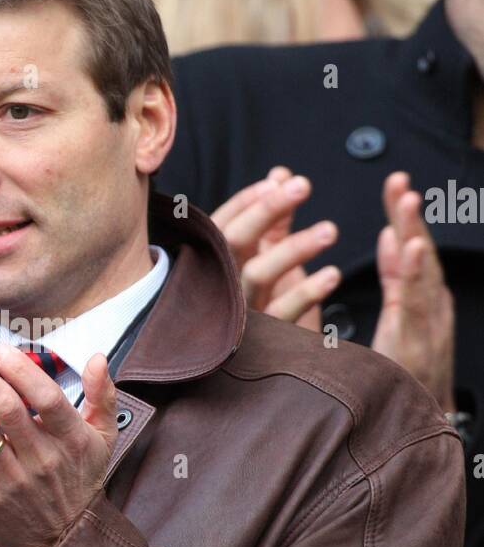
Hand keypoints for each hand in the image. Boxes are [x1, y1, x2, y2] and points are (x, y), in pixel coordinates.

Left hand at [0, 338, 117, 546]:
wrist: (63, 543)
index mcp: (70, 438)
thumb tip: (96, 356)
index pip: (47, 398)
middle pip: (6, 409)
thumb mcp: (102, 439)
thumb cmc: (78, 480)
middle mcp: (41, 458)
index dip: (21, 371)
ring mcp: (11, 480)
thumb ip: (102, 396)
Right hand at [212, 167, 340, 328]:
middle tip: (302, 185)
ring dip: (294, 249)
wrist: (249, 372)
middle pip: (234, 243)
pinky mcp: (261, 343)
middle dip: (267, 210)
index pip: (221, 225)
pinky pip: (283, 314)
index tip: (278, 181)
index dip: (248, 202)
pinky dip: (307, 293)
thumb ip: (270, 219)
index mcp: (214, 265)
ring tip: (330, 230)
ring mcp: (238, 314)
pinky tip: (331, 275)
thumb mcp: (262, 257)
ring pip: (257, 275)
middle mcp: (219, 287)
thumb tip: (280, 174)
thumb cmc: (257, 304)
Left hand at [371, 172, 454, 410]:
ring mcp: (428, 322)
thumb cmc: (407, 372)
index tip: (394, 184)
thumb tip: (390, 236)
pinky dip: (416, 272)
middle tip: (399, 182)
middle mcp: (430, 304)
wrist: (424, 423)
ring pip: (422, 270)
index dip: (402, 215)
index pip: (410, 246)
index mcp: (419, 295)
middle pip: (419, 250)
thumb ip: (397, 277)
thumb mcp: (399, 313)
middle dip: (409, 215)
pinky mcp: (418, 340)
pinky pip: (417, 302)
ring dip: (414, 232)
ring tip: (406, 200)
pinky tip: (412, 247)